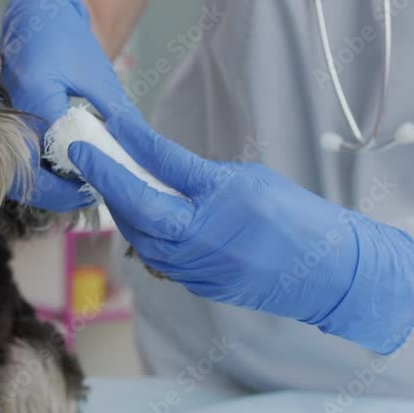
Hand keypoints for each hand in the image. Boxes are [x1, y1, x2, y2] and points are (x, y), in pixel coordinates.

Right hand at [0, 0, 134, 210]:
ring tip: (79, 191)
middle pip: (24, 175)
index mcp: (35, 94)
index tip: (100, 186)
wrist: (36, 16)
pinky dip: (38, 176)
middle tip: (89, 197)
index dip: (75, 177)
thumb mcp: (100, 76)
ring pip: (16, 174)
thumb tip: (143, 150)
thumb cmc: (69, 40)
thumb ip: (118, 114)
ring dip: (46, 189)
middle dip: (57, 194)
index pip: (53, 152)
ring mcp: (2, 121)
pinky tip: (65, 176)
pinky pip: (16, 162)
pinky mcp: (3, 127)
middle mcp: (11, 111)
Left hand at [68, 113, 413, 354]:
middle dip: (107, 179)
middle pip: (140, 206)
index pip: (165, 164)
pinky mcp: (201, 285)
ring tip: (107, 185)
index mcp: (224, 196)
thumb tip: (159, 169)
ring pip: (142, 237)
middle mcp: (207, 233)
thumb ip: (202, 176)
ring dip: (121, 210)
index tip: (108, 127)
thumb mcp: (250, 179)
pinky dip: (143, 236)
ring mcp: (201, 265)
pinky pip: (160, 259)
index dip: (131, 143)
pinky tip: (137, 219)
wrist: (330, 271)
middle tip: (84, 156)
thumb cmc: (296, 215)